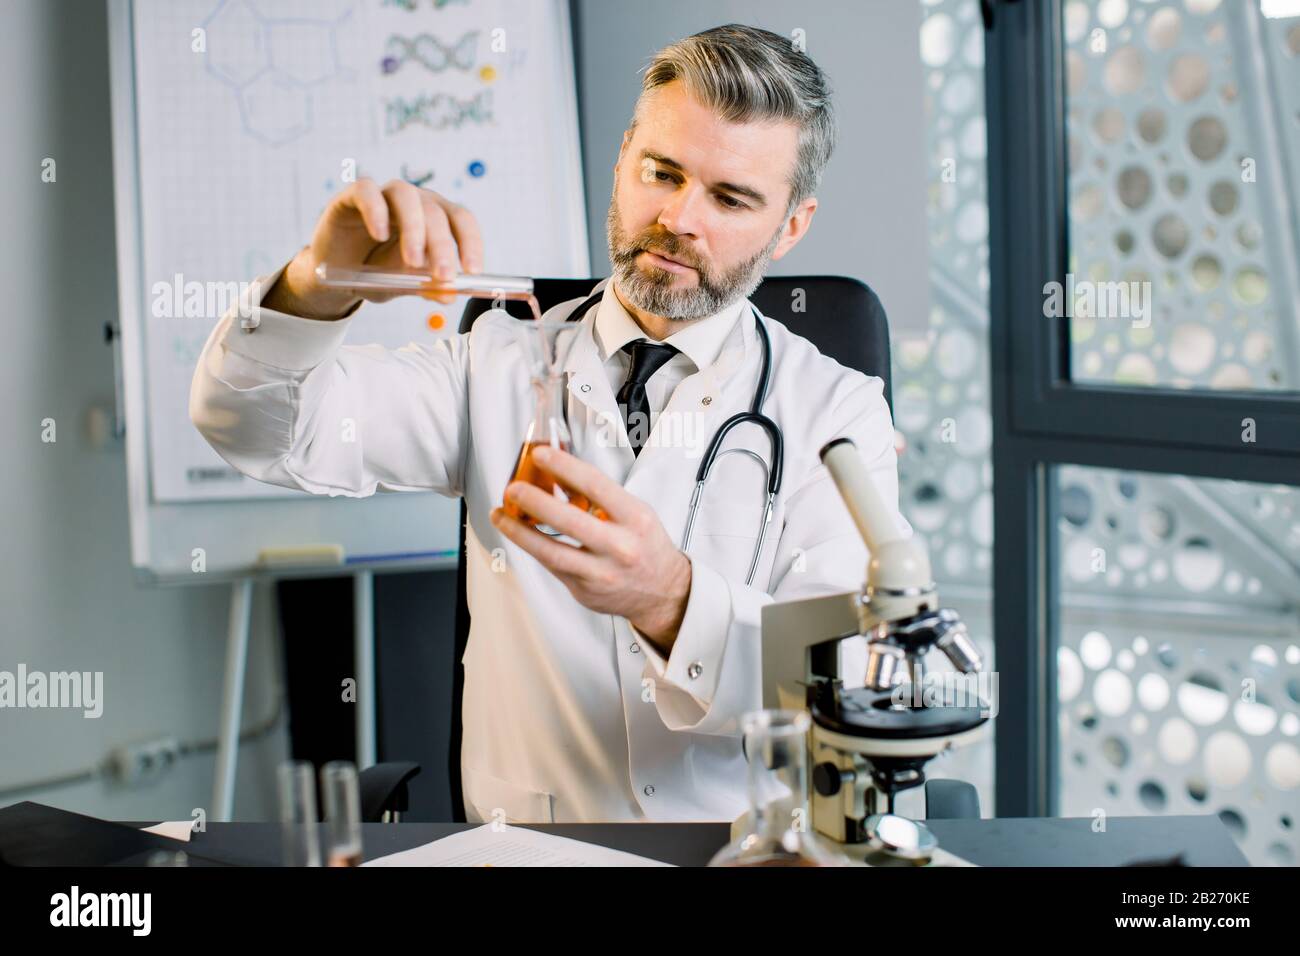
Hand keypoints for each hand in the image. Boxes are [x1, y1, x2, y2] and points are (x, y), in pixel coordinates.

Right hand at [264, 178, 484, 319]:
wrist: (336, 272)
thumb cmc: (376, 271)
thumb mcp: (405, 284)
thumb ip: (427, 286)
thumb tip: (450, 294)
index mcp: (435, 218)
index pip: (461, 221)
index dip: (471, 243)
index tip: (473, 271)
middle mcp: (414, 201)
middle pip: (436, 212)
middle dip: (443, 246)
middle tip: (443, 275)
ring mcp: (384, 195)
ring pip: (407, 197)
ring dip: (415, 230)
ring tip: (412, 261)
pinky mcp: (353, 195)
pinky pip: (367, 191)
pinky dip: (376, 210)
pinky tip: (380, 234)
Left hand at [489, 445, 691, 652]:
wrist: (664, 592)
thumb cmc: (646, 545)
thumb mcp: (634, 512)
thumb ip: (600, 495)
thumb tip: (560, 471)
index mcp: (635, 518)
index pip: (595, 485)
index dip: (564, 466)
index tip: (541, 454)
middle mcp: (619, 546)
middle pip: (569, 520)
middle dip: (535, 501)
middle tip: (513, 488)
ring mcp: (601, 572)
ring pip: (552, 551)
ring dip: (520, 531)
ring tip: (501, 515)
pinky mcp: (585, 591)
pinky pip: (552, 565)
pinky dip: (532, 547)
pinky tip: (519, 534)